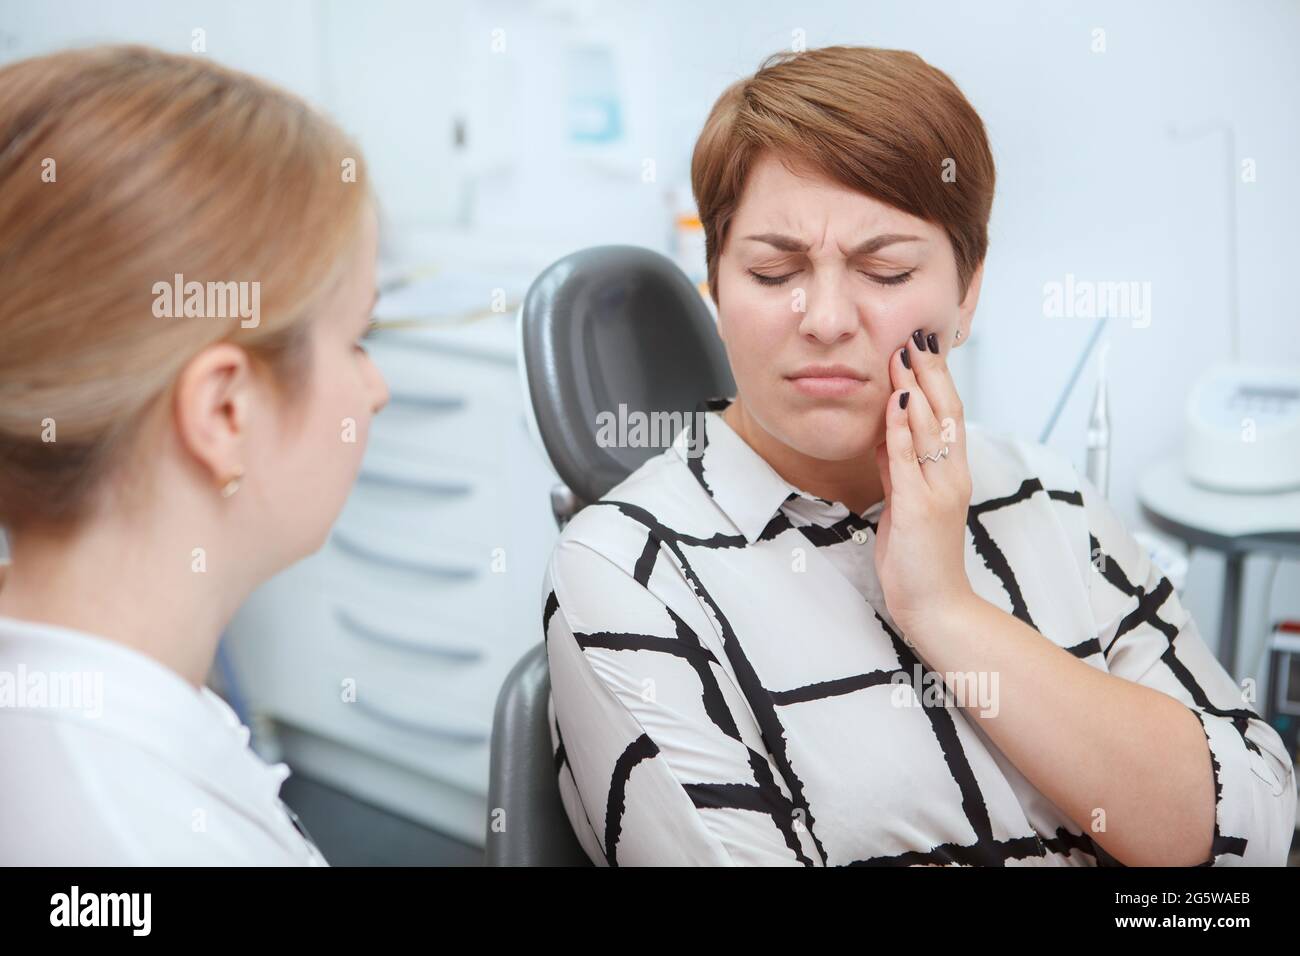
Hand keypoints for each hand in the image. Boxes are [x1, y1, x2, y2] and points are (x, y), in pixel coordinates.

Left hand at [872, 327, 976, 638]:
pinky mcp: (919, 509)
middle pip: (947, 411)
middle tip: (916, 334)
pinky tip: (895, 403)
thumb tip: (885, 430)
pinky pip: (908, 461)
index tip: (921, 344)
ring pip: (932, 428)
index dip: (936, 378)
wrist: (935, 606)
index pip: (948, 414)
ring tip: (904, 354)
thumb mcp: (904, 501)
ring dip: (916, 388)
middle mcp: (952, 476)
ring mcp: (938, 491)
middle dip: (930, 371)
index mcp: (950, 473)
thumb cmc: (919, 557)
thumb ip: (897, 466)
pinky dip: (901, 429)